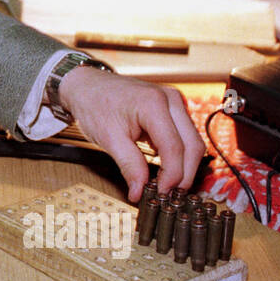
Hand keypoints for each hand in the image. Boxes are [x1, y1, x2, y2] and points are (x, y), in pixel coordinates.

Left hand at [57, 67, 204, 202]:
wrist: (87, 85)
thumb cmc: (94, 104)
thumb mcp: (108, 138)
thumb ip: (129, 166)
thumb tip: (139, 191)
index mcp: (153, 104)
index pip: (174, 148)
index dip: (172, 175)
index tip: (162, 193)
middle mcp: (170, 100)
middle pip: (192, 146)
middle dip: (184, 174)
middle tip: (169, 195)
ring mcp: (174, 102)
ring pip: (192, 142)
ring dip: (184, 166)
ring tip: (166, 185)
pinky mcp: (172, 109)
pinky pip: (184, 136)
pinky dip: (179, 155)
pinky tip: (166, 170)